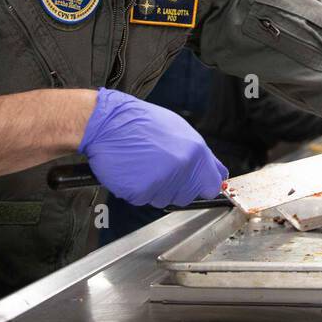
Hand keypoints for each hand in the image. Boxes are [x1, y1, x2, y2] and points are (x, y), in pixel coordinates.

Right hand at [79, 88, 227, 207]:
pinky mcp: (141, 190)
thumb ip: (197, 154)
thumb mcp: (178, 129)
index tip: (199, 188)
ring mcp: (163, 180)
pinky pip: (143, 199)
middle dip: (176, 188)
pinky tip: (132, 171)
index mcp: (196, 151)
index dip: (204, 187)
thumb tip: (213, 172)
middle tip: (159, 169)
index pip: (212, 184)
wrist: (108, 122)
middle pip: (187, 195)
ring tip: (143, 165)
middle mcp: (182, 166)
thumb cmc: (140, 123)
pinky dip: (136, 190)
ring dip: (154, 189)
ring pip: (164, 199)